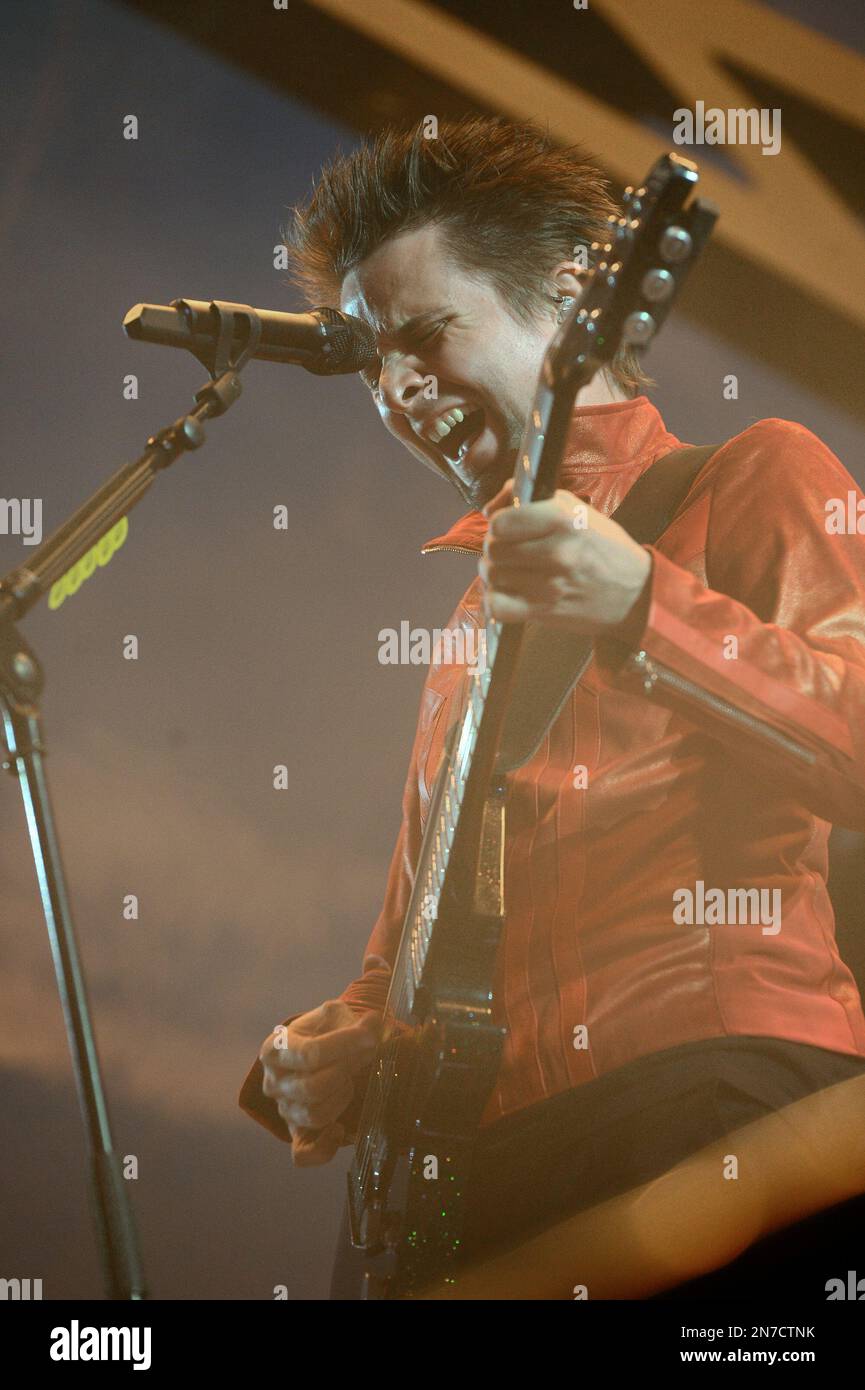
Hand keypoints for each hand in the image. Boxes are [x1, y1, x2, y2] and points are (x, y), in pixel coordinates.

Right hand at [259, 1000, 381, 1165]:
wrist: (315, 1053)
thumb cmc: (322, 1032)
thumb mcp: (332, 1015)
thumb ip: (351, 1019)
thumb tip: (374, 1025)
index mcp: (274, 1049)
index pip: (310, 1054)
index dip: (345, 1045)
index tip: (370, 1036)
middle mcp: (273, 1083)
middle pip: (313, 1087)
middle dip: (346, 1071)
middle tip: (362, 1056)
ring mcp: (283, 1110)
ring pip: (316, 1115)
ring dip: (343, 1096)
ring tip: (350, 1079)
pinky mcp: (296, 1134)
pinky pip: (304, 1154)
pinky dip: (325, 1146)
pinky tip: (340, 1128)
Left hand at [479, 479, 650, 633]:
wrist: (636, 594)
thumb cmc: (605, 549)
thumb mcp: (578, 511)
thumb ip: (533, 500)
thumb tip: (491, 508)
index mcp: (564, 519)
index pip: (502, 521)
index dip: (499, 524)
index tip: (508, 528)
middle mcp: (557, 551)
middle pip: (494, 548)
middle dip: (496, 548)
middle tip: (509, 551)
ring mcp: (550, 585)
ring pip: (493, 575)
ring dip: (496, 573)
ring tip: (511, 571)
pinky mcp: (545, 612)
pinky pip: (497, 606)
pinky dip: (496, 600)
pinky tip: (509, 593)